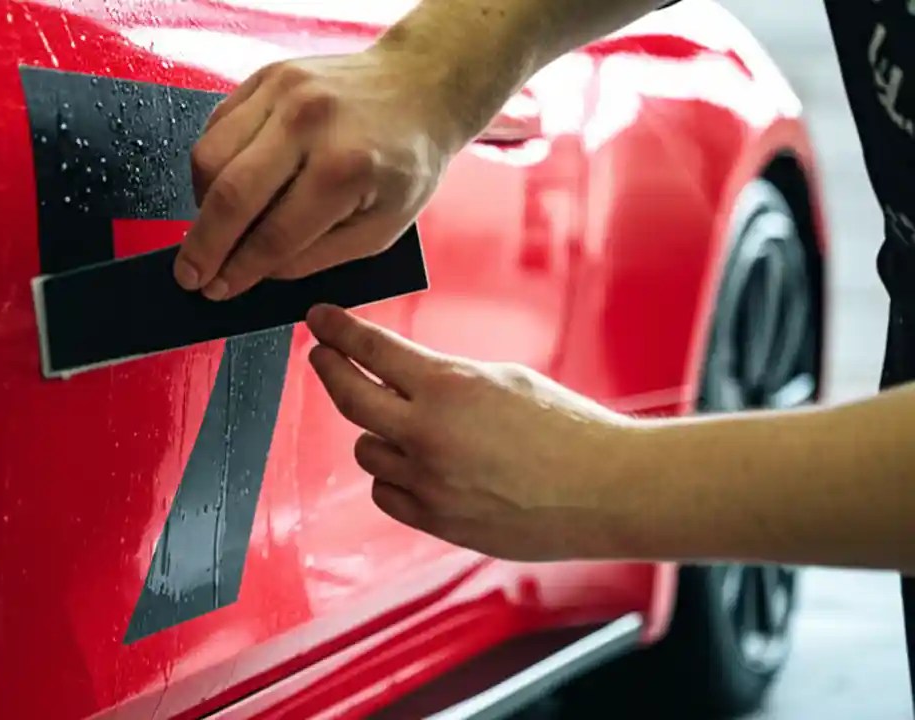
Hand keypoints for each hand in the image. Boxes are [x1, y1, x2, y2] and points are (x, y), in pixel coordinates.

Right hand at [174, 47, 467, 300]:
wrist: (418, 87)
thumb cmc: (404, 165)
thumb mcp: (380, 230)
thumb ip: (315, 257)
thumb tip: (253, 271)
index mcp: (345, 169)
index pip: (273, 234)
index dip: (239, 270)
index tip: (215, 291)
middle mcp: (308, 123)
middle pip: (231, 194)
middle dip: (203, 245)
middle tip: (188, 275)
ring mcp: (282, 91)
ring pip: (210, 157)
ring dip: (202, 204)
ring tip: (213, 230)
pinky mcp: (265, 76)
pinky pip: (216, 128)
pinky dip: (210, 167)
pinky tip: (224, 189)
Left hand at [304, 304, 644, 561]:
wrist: (606, 490)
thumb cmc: (566, 429)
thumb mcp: (503, 379)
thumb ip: (445, 379)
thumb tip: (403, 379)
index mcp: (448, 388)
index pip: (371, 349)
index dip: (338, 330)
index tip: (320, 320)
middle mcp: (427, 435)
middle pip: (348, 397)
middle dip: (330, 369)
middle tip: (324, 356)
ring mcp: (428, 482)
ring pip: (366, 450)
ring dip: (377, 431)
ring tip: (404, 424)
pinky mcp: (436, 521)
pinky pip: (387, 493)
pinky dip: (394, 477)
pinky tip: (416, 467)